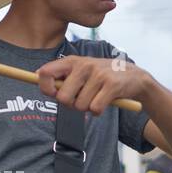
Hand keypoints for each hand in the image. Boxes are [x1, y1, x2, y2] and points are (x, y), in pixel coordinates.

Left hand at [35, 55, 149, 115]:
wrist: (134, 77)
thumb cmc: (101, 77)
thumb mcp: (81, 70)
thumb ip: (61, 74)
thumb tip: (36, 75)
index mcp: (72, 61)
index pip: (45, 73)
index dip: (45, 88)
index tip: (53, 94)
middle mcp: (83, 65)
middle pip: (62, 98)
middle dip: (70, 105)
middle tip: (81, 99)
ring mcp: (98, 75)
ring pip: (80, 106)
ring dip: (87, 108)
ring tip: (96, 97)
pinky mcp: (112, 86)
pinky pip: (95, 109)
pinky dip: (98, 111)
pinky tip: (105, 102)